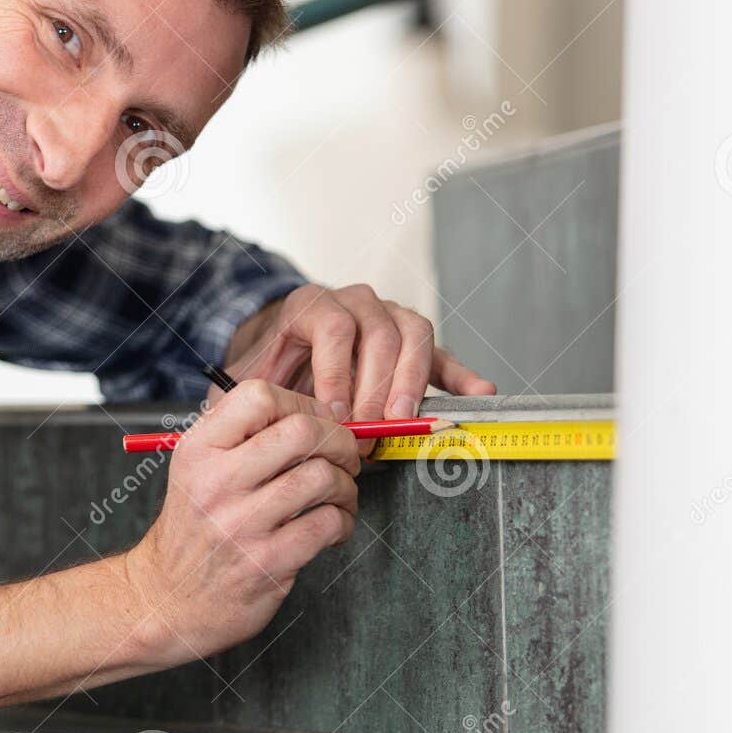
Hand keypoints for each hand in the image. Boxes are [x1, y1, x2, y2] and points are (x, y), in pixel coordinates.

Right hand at [122, 379, 359, 665]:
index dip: (303, 403)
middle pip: (302, 431)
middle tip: (345, 457)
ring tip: (339, 495)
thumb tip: (322, 414)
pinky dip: (343, 522)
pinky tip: (332, 526)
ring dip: (346, 485)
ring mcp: (241, 524)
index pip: (259, 395)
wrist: (167, 598)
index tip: (317, 422)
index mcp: (199, 449)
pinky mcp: (266, 562)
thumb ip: (245, 436)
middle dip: (339, 441)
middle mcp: (216, 481)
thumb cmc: (194, 528)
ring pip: (322, 477)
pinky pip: (327, 524)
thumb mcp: (197, 468)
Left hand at [224, 284, 495, 422]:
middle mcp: (354, 301)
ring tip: (402, 420)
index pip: (333, 328)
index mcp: (311, 304)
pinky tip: (479, 393)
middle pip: (378, 334)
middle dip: (374, 389)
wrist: (282, 351)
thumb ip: (261, 395)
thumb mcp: (252, 377)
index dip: (336, 373)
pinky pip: (442, 354)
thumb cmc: (268, 369)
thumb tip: (276, 426)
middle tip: (368, 432)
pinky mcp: (413, 340)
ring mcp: (389, 315)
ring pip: (413, 335)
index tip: (334, 416)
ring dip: (411, 381)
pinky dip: (461, 375)